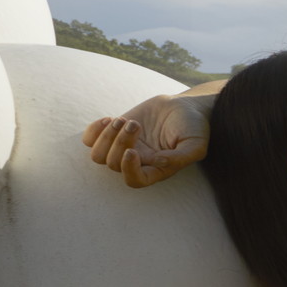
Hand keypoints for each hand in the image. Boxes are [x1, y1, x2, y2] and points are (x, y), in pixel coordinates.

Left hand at [81, 90, 211, 188]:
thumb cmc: (194, 126)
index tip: (132, 151)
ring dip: (107, 137)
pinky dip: (94, 130)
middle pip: (113, 164)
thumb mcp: (197, 143)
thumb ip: (181, 157)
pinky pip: (90, 140)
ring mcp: (125, 147)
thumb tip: (158, 162)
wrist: (185, 106)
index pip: (135, 180)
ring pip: (98, 155)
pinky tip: (111, 120)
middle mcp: (138, 162)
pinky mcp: (115, 132)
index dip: (128, 170)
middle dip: (120, 143)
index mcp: (157, 169)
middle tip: (135, 125)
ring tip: (123, 121)